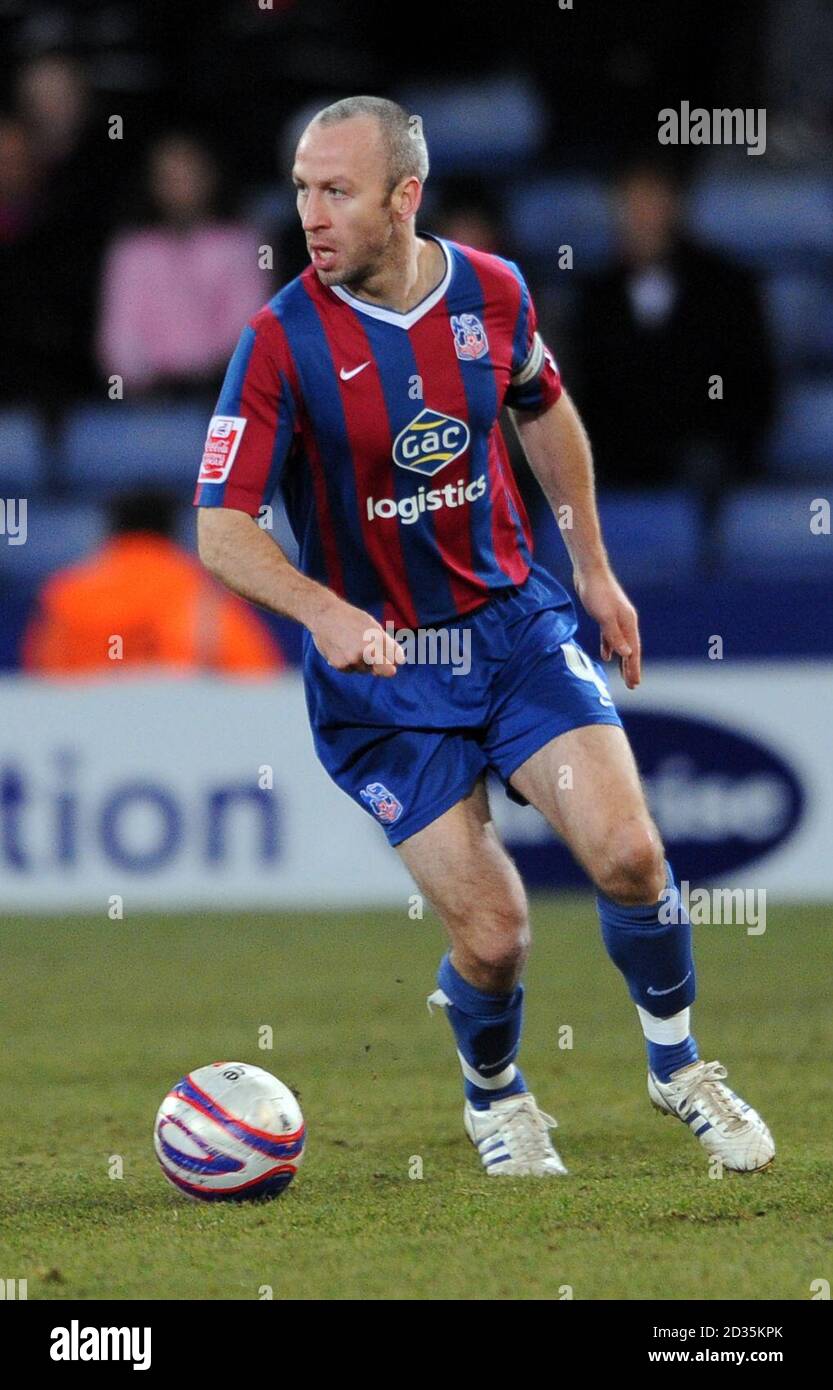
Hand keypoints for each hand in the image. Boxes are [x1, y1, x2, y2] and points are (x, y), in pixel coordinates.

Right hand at [309, 599, 405, 676]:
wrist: (324, 615)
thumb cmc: (351, 619)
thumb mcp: (372, 626)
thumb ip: (387, 644)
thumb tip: (400, 662)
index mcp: (378, 639)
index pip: (396, 659)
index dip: (395, 658)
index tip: (392, 656)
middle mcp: (367, 651)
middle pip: (383, 669)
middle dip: (381, 664)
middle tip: (368, 650)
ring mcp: (353, 660)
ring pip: (365, 670)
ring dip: (363, 663)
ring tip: (351, 644)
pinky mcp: (340, 665)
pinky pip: (351, 670)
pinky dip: (349, 663)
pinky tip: (342, 649)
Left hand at [574, 566, 641, 688]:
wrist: (589, 572)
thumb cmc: (597, 592)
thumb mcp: (605, 616)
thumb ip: (614, 636)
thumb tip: (626, 654)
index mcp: (628, 623)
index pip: (633, 650)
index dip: (634, 668)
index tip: (635, 683)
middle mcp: (626, 622)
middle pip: (630, 649)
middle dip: (631, 667)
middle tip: (632, 685)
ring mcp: (616, 619)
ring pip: (621, 644)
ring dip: (622, 660)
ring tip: (623, 675)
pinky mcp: (605, 616)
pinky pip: (610, 637)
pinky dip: (610, 647)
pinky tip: (607, 656)